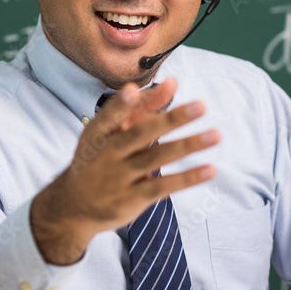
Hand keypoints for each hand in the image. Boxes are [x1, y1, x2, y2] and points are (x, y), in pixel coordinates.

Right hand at [30, 78, 219, 264]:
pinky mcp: (134, 198)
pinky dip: (187, 178)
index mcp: (98, 133)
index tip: (132, 90)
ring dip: (188, 146)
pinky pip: (164, 185)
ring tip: (215, 135)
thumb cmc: (98, 159)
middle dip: (171, 119)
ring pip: (158, 158)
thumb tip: (172, 83)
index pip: (110, 115)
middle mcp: (108, 154)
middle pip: (141, 133)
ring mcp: (121, 177)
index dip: (121, 104)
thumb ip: (141, 108)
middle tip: (200, 106)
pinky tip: (209, 169)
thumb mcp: (108, 133)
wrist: (74, 206)